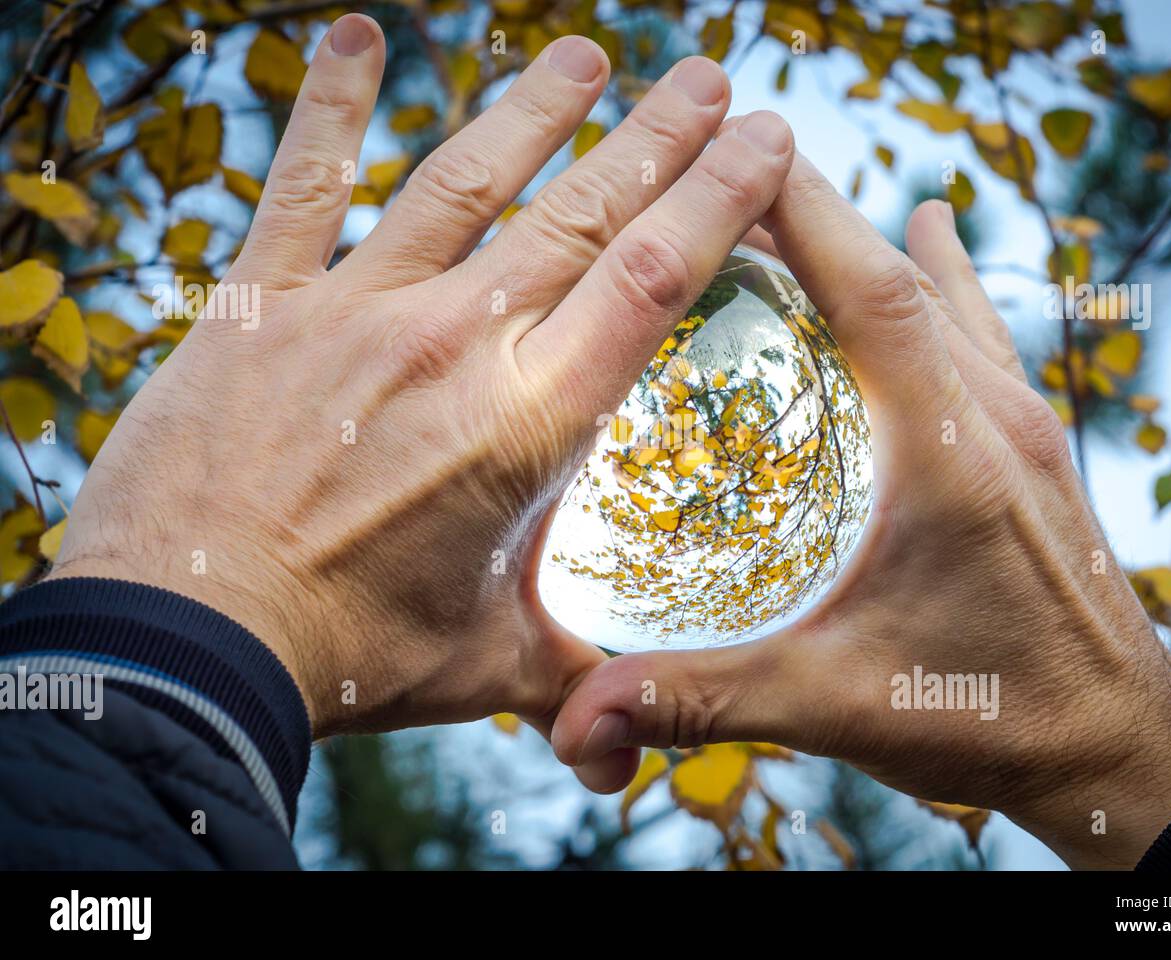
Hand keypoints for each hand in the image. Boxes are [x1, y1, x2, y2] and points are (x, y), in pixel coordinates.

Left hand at [46, 14, 794, 774]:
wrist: (189, 640)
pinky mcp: (263, 305)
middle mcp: (455, 341)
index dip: (715, 199)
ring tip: (582, 52)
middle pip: (577, 213)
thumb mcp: (488, 665)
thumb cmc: (350, 656)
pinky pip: (302, 185)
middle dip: (653, 137)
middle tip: (705, 77)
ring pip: (462, 181)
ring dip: (531, 110)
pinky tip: (355, 37)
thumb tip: (630, 742)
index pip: (648, 282)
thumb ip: (574, 670)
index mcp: (528, 421)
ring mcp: (355, 311)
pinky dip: (328, 107)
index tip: (760, 138)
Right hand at [549, 154, 1170, 865]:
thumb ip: (704, 700)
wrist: (1119, 747)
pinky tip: (928, 232)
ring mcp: (1024, 426)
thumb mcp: (836, 707)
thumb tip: (578, 721)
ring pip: (943, 297)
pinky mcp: (1034, 445)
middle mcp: (996, 420)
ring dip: (868, 241)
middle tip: (724, 182)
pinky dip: (939, 279)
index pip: (875, 297)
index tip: (740, 152)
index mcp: (951, 461)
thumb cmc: (994, 721)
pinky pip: (978, 332)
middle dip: (814, 217)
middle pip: (902, 277)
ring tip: (793, 200)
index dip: (810, 214)